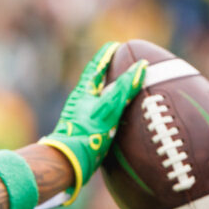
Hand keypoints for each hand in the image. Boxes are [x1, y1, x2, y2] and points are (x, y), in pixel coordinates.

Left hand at [39, 42, 147, 195]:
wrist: (67, 162)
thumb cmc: (87, 134)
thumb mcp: (109, 108)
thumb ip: (123, 89)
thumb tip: (141, 66)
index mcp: (83, 93)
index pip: (95, 68)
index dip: (105, 56)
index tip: (115, 46)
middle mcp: (80, 103)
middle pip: (95, 82)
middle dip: (107, 72)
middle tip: (120, 63)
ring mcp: (82, 117)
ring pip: (98, 99)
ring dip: (109, 92)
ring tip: (122, 88)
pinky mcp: (85, 131)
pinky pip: (101, 115)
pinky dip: (111, 110)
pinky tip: (118, 118)